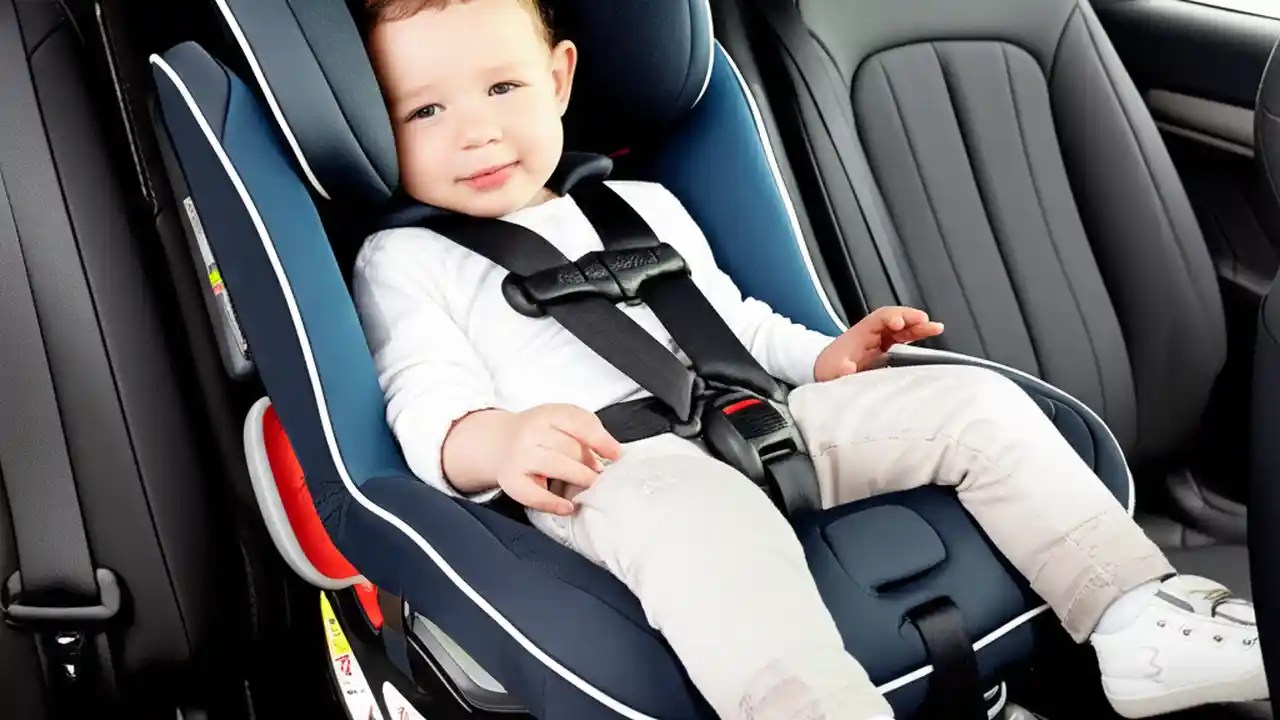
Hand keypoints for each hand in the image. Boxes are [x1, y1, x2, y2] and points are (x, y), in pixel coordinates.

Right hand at [492, 404, 621, 515]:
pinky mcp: (511, 481)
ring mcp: (520, 457)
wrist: (498, 441)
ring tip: (590, 484)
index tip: (615, 454)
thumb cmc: (539, 433)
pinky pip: (533, 495)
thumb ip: (585, 430)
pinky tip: (568, 507)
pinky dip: (553, 503)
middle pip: (569, 447)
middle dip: (589, 462)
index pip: (577, 422)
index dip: (600, 439)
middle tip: (599, 474)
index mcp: (548, 414)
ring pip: (556, 466)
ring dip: (580, 477)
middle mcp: (531, 433)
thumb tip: (610, 453)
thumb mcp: (561, 419)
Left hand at [813, 306, 943, 381]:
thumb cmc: (827, 370)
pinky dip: (916, 334)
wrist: (822, 372)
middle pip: (894, 318)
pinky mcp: (883, 348)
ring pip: (901, 327)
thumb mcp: (831, 372)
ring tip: (936, 327)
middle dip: (910, 318)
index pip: (878, 319)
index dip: (891, 318)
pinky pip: (902, 336)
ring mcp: (877, 339)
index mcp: (859, 335)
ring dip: (918, 326)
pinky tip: (930, 334)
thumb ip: (840, 370)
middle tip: (925, 321)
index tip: (899, 324)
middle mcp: (870, 333)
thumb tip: (847, 370)